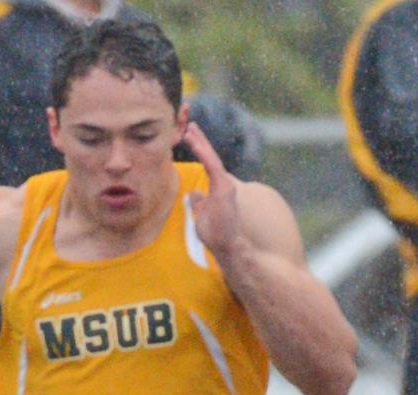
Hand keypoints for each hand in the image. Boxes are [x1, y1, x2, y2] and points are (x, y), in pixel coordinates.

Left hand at [181, 120, 246, 261]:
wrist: (228, 246)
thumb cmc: (217, 234)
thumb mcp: (202, 214)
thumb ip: (199, 202)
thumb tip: (193, 195)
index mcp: (218, 188)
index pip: (208, 164)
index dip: (200, 149)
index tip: (190, 136)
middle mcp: (223, 183)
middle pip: (210, 157)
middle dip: (200, 140)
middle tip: (189, 124)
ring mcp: (225, 185)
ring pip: (211, 158)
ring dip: (200, 142)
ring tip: (189, 129)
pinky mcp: (224, 188)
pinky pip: (211, 165)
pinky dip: (202, 151)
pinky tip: (193, 140)